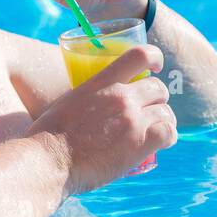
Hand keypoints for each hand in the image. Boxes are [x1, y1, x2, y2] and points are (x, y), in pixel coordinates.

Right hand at [27, 44, 176, 193]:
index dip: (154, 57)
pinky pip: (169, 134)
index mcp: (102, 82)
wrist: (49, 161)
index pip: (140, 55)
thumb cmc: (47, 136)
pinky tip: (160, 143)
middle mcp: (121, 96)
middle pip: (158, 88)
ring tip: (155, 130)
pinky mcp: (140, 144)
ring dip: (163, 120)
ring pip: (166, 112)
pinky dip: (168, 137)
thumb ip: (88, 98)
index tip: (155, 66)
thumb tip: (94, 106)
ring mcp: (133, 120)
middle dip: (157, 99)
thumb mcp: (68, 102)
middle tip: (149, 111)